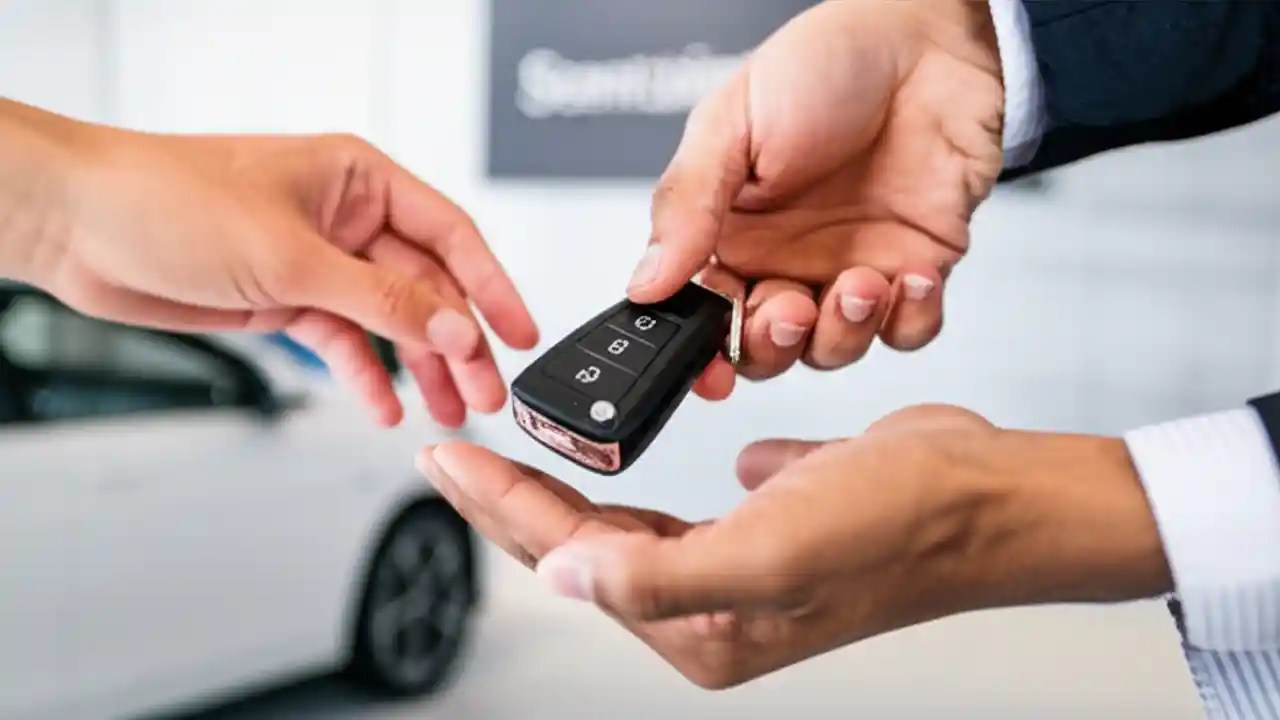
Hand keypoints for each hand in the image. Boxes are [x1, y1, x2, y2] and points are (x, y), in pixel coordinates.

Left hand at [0, 99, 537, 427]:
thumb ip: (385, 301)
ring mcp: (316, 261)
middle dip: (458, 343)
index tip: (521, 333)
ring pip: (388, 321)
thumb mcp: (294, 256)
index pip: (451, 235)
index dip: (492, 287)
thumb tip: (457, 328)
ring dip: (418, 367)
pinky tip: (380, 406)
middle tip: (485, 392)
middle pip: (426, 288)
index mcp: (359, 179)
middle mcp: (344, 218)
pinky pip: (341, 341)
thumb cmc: (166, 199)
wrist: (76, 225)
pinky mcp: (284, 298)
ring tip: (445, 410)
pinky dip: (362, 374)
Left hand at [417, 405, 1171, 688]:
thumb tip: (561, 577)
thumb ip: (658, 576)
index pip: (570, 556)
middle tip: (456, 447)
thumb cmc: (898, 524)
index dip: (500, 504)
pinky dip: (636, 477)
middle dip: (513, 495)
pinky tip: (612, 458)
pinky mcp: (763, 522)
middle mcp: (712, 603)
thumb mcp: (771, 554)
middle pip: (582, 542)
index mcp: (700, 625)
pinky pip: (676, 502)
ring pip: (622, 521)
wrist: (987, 494)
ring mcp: (737, 564)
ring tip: (514, 449)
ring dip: (567, 483)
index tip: (447, 457)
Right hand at [634, 0, 1005, 399]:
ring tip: (860, 280)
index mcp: (730, 230)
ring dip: (843, 331)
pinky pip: (908, 330)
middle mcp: (786, 258)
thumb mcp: (730, 124)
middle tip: (790, 309)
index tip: (710, 368)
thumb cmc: (825, 63)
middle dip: (775, 345)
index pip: (703, 317)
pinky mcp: (916, 268)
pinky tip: (910, 274)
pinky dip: (909, 320)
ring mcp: (851, 266)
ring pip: (834, 350)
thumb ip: (686, 207)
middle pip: (765, 349)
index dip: (704, 352)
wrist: (928, 38)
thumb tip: (644, 283)